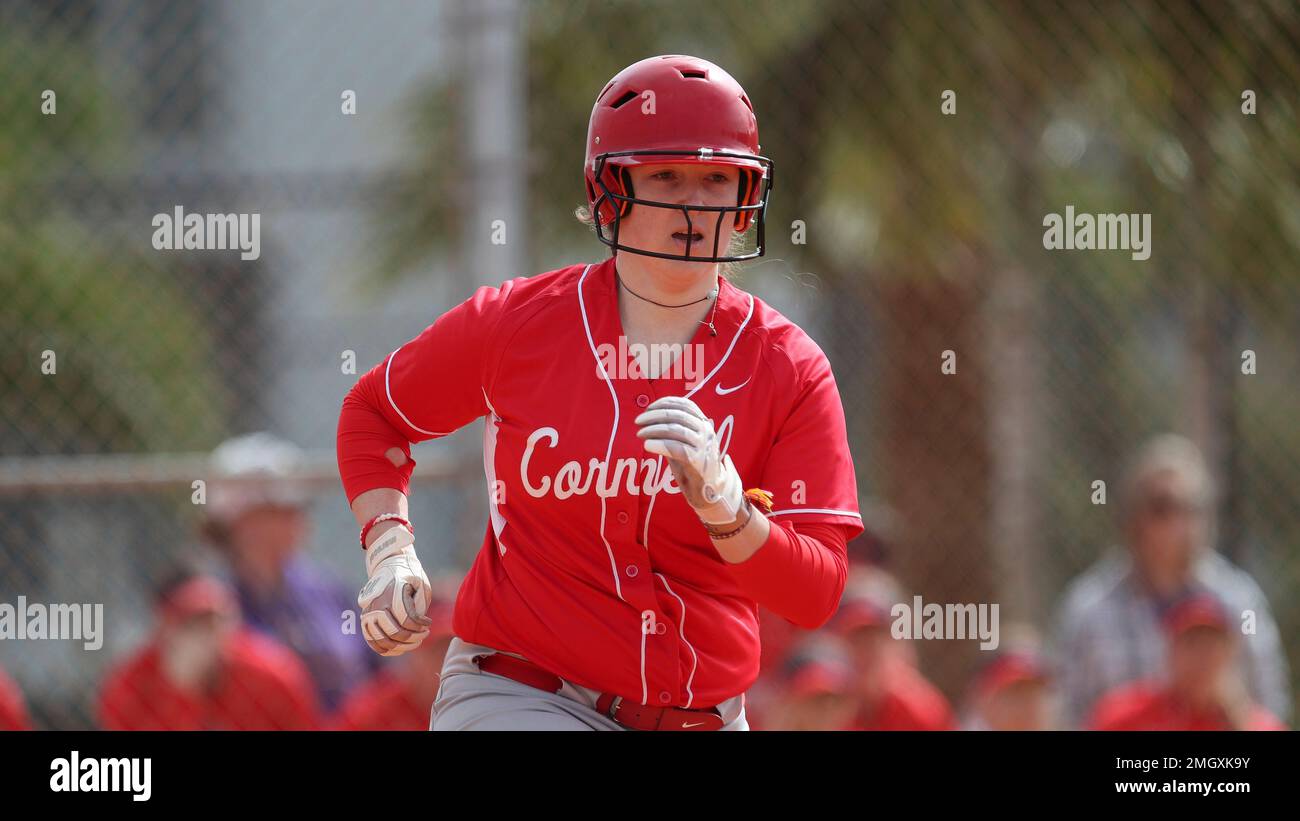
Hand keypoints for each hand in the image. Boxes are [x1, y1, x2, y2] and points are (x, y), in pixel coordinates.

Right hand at [357, 525, 431, 655]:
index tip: (428, 623)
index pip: (407, 618)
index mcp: (393, 592)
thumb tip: (417, 625)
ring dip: (402, 646)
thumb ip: (420, 603)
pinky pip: (372, 641)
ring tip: (414, 642)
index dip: (421, 626)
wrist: (388, 565)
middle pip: (395, 632)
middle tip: (424, 634)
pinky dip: (385, 649)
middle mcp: (378, 603)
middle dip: (413, 638)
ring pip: (383, 640)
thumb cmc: (409, 575)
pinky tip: (398, 649)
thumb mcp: (421, 583)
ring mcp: (369, 612)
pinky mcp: (365, 619)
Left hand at [635, 396, 743, 524]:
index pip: (685, 404)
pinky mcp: (698, 461)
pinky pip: (677, 448)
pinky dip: (660, 445)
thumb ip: (672, 431)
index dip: (665, 403)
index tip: (648, 408)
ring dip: (654, 429)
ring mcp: (703, 446)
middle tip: (638, 421)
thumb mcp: (684, 443)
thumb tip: (649, 420)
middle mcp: (706, 431)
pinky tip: (647, 445)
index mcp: (704, 423)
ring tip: (640, 434)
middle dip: (655, 416)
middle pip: (678, 415)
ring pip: (676, 430)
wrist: (709, 491)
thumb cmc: (693, 465)